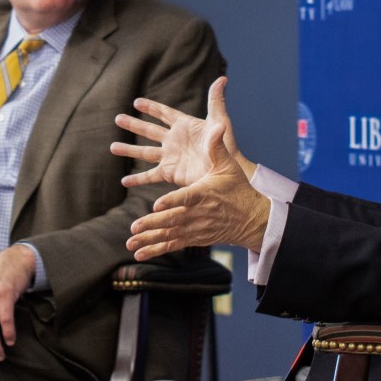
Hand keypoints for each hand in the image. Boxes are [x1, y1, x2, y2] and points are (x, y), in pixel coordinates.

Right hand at [110, 77, 252, 187]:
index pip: (165, 114)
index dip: (151, 107)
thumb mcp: (220, 121)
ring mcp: (171, 157)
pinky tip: (124, 182)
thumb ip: (216, 101)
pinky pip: (150, 176)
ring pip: (144, 152)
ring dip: (129, 150)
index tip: (137, 102)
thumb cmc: (227, 146)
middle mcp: (174, 141)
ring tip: (113, 147)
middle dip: (133, 124)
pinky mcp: (170, 173)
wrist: (227, 171)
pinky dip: (137, 179)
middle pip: (149, 130)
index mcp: (184, 126)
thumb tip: (222, 79)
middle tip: (117, 118)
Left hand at [126, 119, 270, 259]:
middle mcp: (197, 213)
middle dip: (153, 223)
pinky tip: (139, 254)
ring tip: (131, 243)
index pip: (186, 198)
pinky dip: (156, 249)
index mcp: (204, 194)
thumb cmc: (237, 189)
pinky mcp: (193, 238)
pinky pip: (172, 245)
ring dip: (149, 239)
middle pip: (173, 220)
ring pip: (169, 235)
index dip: (172, 201)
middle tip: (135, 226)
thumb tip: (216, 126)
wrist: (250, 218)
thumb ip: (216, 147)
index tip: (158, 204)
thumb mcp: (228, 166)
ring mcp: (194, 228)